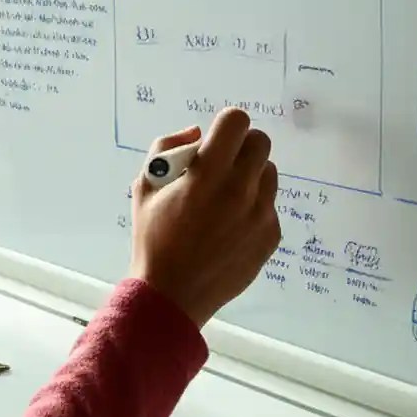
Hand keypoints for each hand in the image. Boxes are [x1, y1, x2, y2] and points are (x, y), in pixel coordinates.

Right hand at [127, 107, 280, 327]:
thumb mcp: (144, 187)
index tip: (216, 140)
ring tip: (226, 197)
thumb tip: (197, 134)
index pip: (237, 122)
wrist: (173, 294)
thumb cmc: (153, 238)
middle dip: (240, 147)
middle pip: (260, 142)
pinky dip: (254, 206)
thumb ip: (167, 149)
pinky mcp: (272, 235)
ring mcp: (261, 214)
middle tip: (221, 165)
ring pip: (269, 173)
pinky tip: (231, 226)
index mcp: (208, 174)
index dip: (225, 124)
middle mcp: (241, 190)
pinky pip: (269, 205)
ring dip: (250, 175)